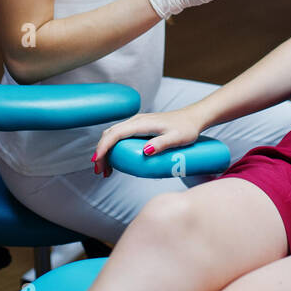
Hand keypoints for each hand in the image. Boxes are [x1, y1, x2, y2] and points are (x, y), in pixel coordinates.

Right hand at [91, 107, 205, 177]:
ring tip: (106, 170)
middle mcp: (136, 120)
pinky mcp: (139, 126)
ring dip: (105, 151)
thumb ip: (161, 144)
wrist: (193, 118)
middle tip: (100, 172)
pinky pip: (120, 135)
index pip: (115, 134)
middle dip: (101, 152)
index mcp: (142, 123)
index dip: (103, 148)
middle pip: (110, 134)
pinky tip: (115, 160)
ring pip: (113, 134)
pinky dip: (112, 147)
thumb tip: (145, 151)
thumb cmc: (187, 128)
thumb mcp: (177, 138)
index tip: (98, 162)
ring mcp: (137, 122)